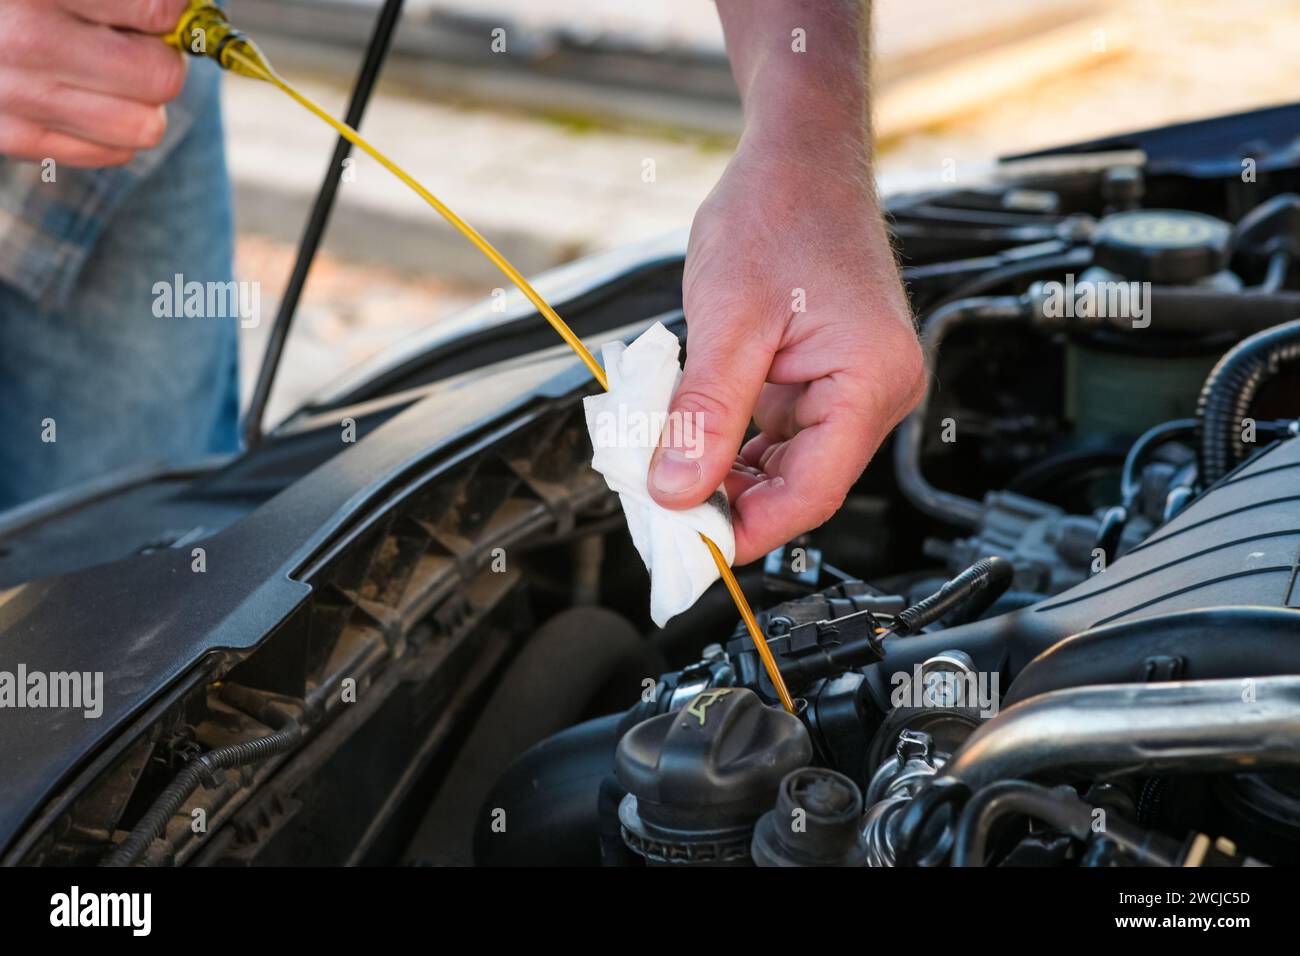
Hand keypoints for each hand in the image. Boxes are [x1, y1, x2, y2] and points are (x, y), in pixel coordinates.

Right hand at [0, 0, 189, 166]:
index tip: (158, 10)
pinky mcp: (11, 137)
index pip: (160, 11)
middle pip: (161, 77)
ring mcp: (15, 96)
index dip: (172, 11)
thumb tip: (179, 11)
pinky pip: (112, 152)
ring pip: (145, 126)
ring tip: (109, 69)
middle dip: (160, 56)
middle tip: (134, 39)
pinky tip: (84, 94)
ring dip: (142, 99)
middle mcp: (24, 41)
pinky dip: (113, 127)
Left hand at [648, 131, 924, 564]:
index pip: (812, 493)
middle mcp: (873, 392)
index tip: (688, 548)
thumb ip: (703, 414)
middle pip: (798, 484)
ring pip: (781, 463)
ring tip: (662, 461)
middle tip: (658, 503)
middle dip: (727, 501)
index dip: (748, 530)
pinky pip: (773, 431)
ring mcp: (848, 386)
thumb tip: (675, 491)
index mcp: (871, 381)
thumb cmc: (779, 212)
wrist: (797, 155)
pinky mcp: (822, 377)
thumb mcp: (727, 319)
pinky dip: (728, 439)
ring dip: (722, 470)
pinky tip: (686, 432)